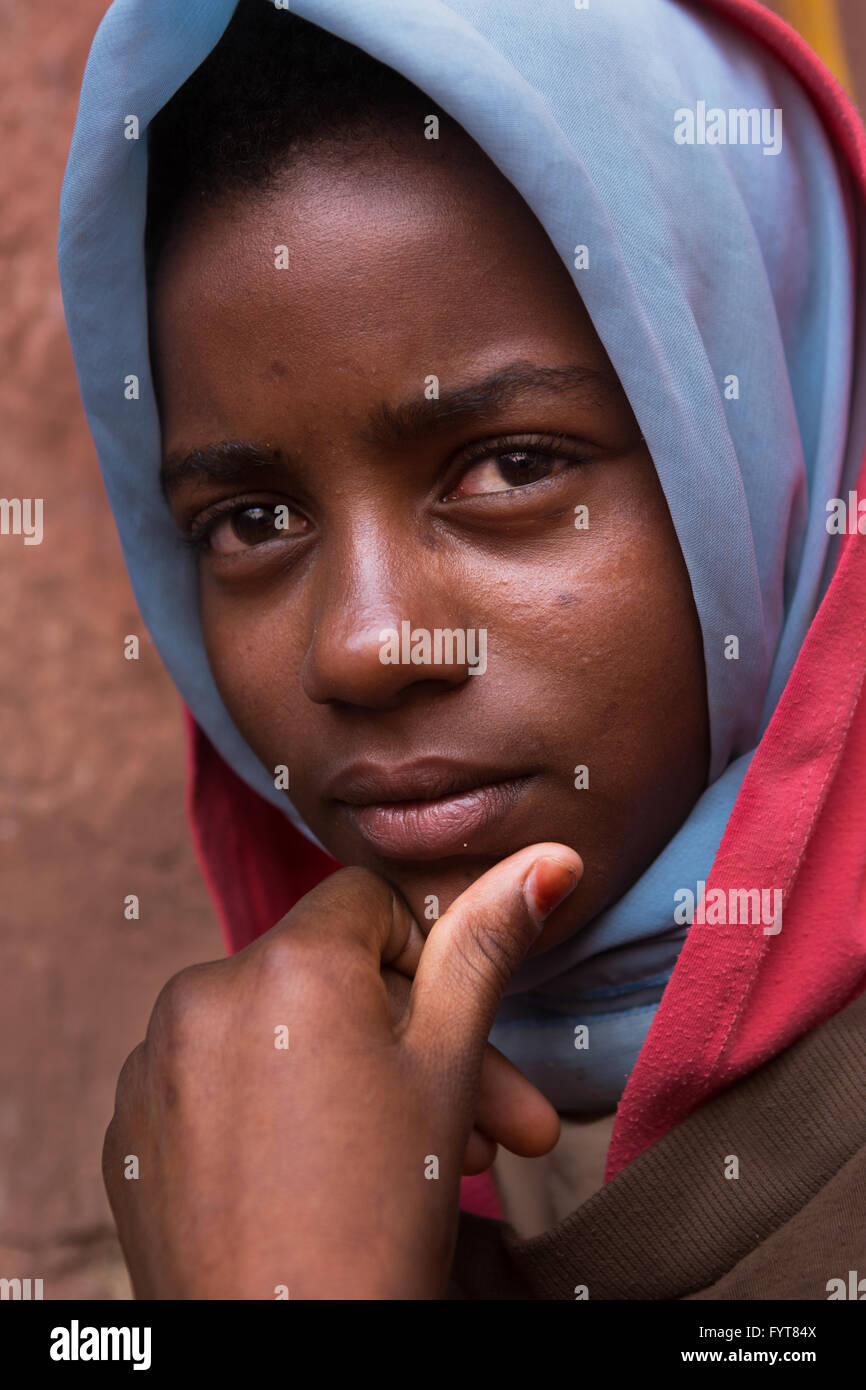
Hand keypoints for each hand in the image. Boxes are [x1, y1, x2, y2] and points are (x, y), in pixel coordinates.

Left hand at [103, 843, 580, 1298]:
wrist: (289, 1366)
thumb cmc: (383, 1220)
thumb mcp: (451, 1069)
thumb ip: (488, 947)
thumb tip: (548, 859)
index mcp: (284, 964)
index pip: (366, 902)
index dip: (424, 960)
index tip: (454, 1034)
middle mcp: (200, 995)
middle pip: (324, 978)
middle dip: (405, 1041)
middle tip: (479, 1124)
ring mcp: (152, 1066)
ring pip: (272, 1034)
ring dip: (342, 1078)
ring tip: (406, 1162)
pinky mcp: (129, 1130)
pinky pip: (213, 1084)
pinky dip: (266, 1112)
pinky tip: (316, 1177)